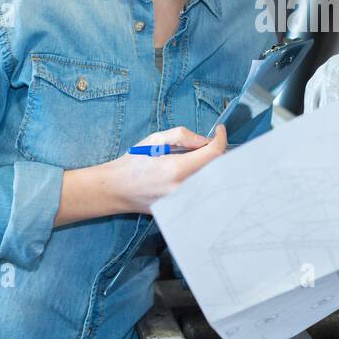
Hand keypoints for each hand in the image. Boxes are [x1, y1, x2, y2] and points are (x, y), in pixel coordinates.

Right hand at [110, 124, 227, 213]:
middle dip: (219, 154)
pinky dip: (206, 180)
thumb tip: (205, 140)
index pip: (213, 154)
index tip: (219, 131)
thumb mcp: (155, 139)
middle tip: (209, 145)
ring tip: (200, 159)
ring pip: (213, 182)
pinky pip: (203, 193)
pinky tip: (196, 173)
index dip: (220, 139)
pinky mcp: (182, 208)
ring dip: (213, 167)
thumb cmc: (134, 162)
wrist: (117, 189)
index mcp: (176, 169)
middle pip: (218, 170)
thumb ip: (183, 136)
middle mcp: (183, 188)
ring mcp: (184, 202)